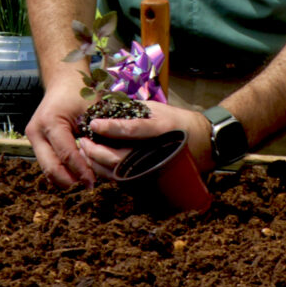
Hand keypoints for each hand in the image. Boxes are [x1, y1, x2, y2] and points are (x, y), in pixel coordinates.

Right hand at [26, 81, 96, 188]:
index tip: (93, 183)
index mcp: (50, 122)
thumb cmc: (81, 92)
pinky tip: (77, 172)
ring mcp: (33, 137)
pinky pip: (48, 162)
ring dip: (65, 178)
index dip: (81, 172)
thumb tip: (106, 164)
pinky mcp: (36, 141)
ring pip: (47, 168)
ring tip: (84, 181)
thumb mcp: (92, 111)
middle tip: (89, 186)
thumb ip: (97, 136)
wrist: (64, 80)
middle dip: (70, 181)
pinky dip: (61, 170)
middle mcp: (36, 131)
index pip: (66, 155)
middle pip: (51, 168)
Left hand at [80, 101, 211, 182]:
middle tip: (83, 141)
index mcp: (160, 130)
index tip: (93, 123)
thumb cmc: (177, 121)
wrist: (202, 143)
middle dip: (95, 151)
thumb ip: (134, 109)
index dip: (110, 127)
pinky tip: (94, 162)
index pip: (131, 131)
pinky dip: (105, 171)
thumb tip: (108, 107)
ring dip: (96, 163)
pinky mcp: (148, 178)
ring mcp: (151, 168)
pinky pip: (122, 178)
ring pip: (117, 173)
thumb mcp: (158, 109)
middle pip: (119, 158)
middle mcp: (155, 152)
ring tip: (84, 151)